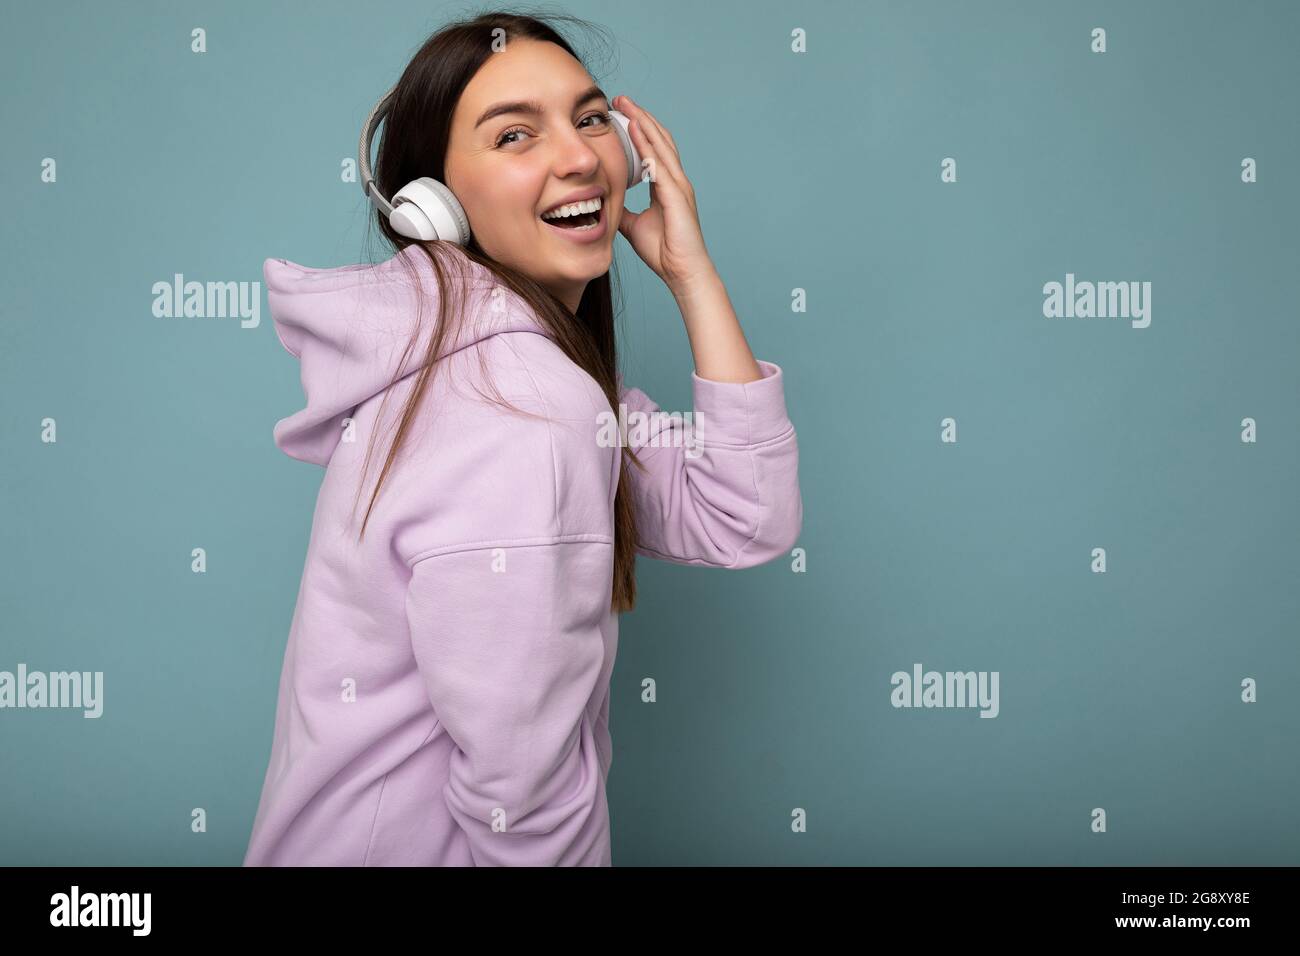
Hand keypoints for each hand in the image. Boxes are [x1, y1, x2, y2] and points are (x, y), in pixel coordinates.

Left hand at [613, 95, 715, 292]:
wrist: (683, 272)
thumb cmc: (664, 252)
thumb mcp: (633, 225)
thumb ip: (622, 210)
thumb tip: (605, 202)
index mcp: (667, 186)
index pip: (653, 149)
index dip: (639, 130)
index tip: (620, 114)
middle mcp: (675, 180)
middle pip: (659, 138)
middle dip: (640, 117)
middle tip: (620, 100)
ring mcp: (678, 186)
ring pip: (660, 144)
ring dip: (643, 122)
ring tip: (626, 105)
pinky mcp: (676, 195)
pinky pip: (660, 163)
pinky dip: (648, 144)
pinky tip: (635, 130)